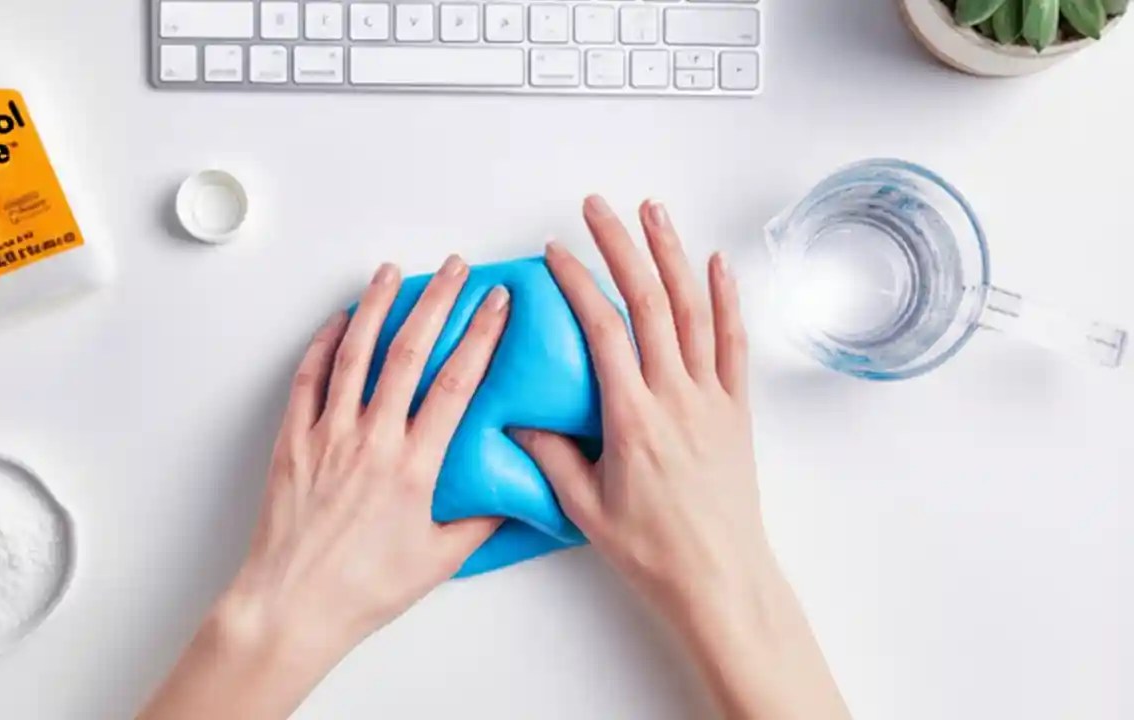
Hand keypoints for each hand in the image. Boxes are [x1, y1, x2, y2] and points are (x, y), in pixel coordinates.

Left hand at [234, 255, 505, 650]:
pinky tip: (337, 322)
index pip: (456, 383)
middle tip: (453, 268)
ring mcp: (328, 435)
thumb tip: (512, 497)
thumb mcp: (438, 560)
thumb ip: (479, 521)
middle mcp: (372, 440)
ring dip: (377, 306)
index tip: (496, 302)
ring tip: (392, 273)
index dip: (480, 335)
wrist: (292, 605)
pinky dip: (323, 344)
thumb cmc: (363, 588)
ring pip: (355, 353)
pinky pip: (309, 379)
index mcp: (415, 465)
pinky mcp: (293, 440)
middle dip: (436, 301)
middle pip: (410, 352)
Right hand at [518, 196, 761, 615]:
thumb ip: (552, 458)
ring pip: (693, 310)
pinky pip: (733, 342)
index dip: (578, 284)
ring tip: (654, 212)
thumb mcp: (585, 509)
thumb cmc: (652, 551)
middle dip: (622, 247)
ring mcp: (712, 398)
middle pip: (649, 302)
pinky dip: (726, 298)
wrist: (719, 578)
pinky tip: (716, 263)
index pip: (602, 331)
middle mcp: (676, 396)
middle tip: (598, 208)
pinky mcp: (736, 409)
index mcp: (633, 417)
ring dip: (672, 255)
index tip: (556, 252)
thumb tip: (518, 419)